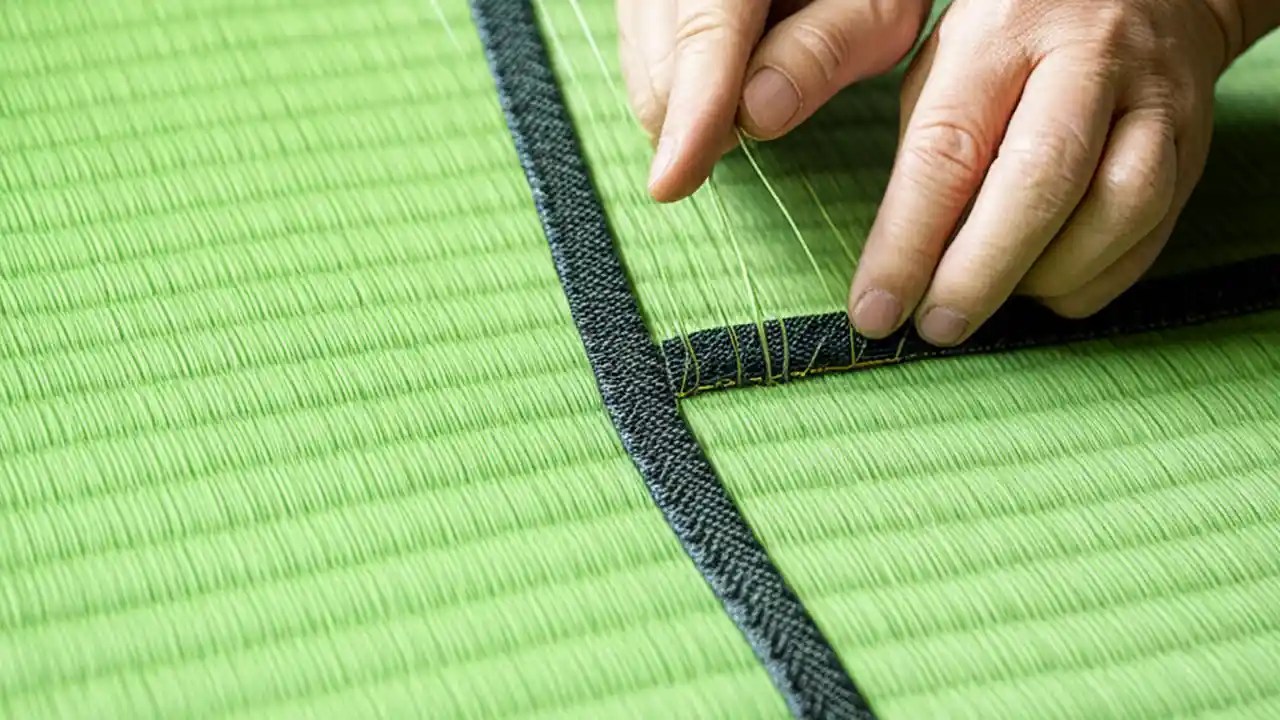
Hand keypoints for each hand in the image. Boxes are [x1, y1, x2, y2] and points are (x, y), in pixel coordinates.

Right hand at [618, 0, 930, 201]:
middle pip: (661, 63)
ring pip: (643, 68)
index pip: (703, 35)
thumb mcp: (879, 5)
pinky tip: (727, 68)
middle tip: (774, 100)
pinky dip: (679, 84)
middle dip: (704, 116)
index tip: (672, 181)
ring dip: (691, 102)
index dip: (690, 111)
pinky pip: (638, 58)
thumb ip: (825, 52)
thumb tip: (756, 116)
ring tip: (759, 67)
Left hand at [848, 0, 1243, 345]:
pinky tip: (1048, 286)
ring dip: (1047, 279)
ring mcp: (1156, 99)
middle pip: (1040, 184)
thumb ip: (927, 148)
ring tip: (994, 298)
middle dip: (980, 275)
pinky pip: (1151, 234)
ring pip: (1118, 212)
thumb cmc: (1019, 34)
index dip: (907, 244)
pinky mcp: (1196, 143)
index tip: (876, 310)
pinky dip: (1094, 278)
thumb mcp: (946, 57)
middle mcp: (1090, 57)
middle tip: (937, 328)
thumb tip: (901, 258)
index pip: (947, 152)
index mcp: (1004, 30)